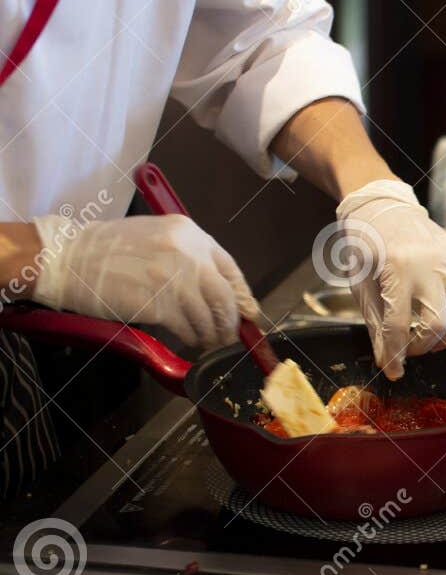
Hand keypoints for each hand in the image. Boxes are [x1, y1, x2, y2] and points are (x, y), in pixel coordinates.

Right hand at [29, 214, 257, 350]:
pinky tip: (189, 339)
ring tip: (207, 341)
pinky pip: (188, 328)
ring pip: (208, 316)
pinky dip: (192, 337)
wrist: (68, 258)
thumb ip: (189, 257)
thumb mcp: (156, 238)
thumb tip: (220, 290)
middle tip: (229, 335)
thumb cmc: (108, 250)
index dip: (242, 295)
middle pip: (225, 297)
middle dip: (230, 321)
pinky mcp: (160, 304)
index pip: (230, 269)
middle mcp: (187, 253)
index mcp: (189, 233)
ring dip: (211, 334)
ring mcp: (174, 279)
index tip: (248, 312)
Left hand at [333, 180, 445, 378]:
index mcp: (397, 269)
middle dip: (423, 347)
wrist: (381, 207)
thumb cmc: (367, 243)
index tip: (393, 371)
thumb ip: (377, 324)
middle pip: (438, 323)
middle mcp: (430, 265)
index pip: (400, 325)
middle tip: (410, 350)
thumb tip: (388, 360)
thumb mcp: (362, 284)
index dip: (396, 355)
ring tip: (434, 339)